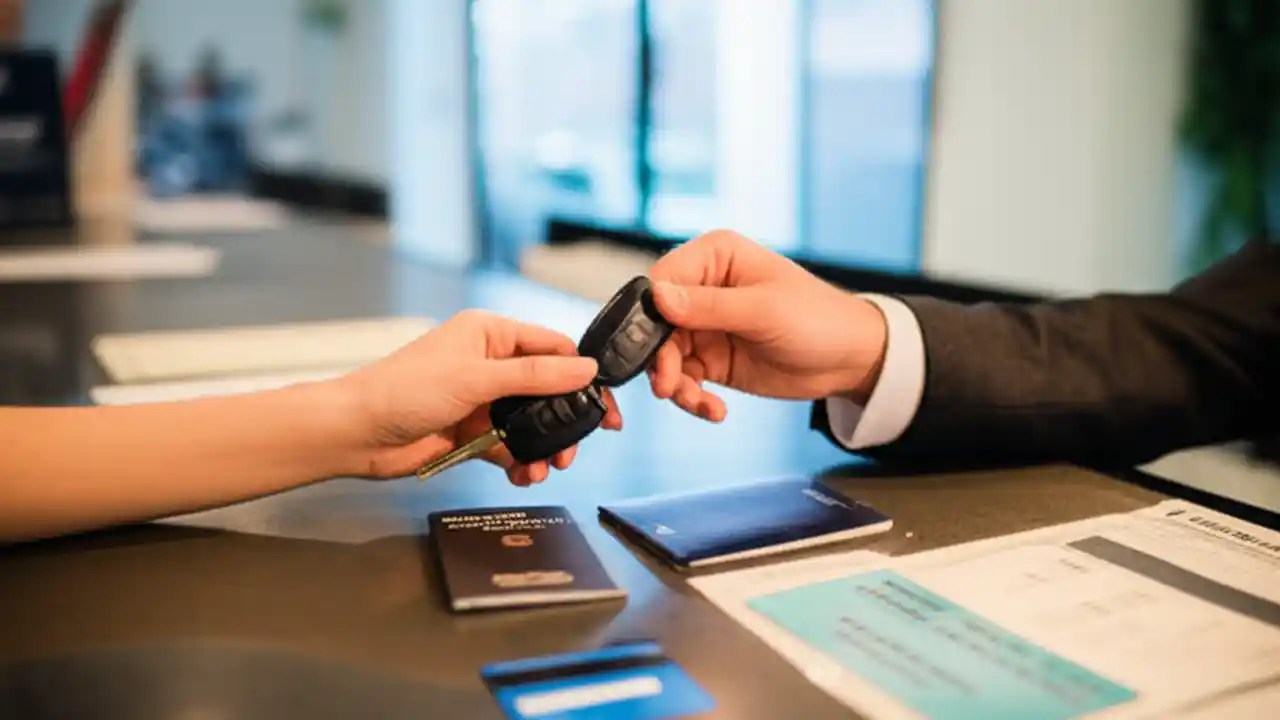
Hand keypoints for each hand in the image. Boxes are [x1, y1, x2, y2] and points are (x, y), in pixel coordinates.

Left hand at [334, 309, 621, 485]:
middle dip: (565, 419)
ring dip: (544, 446)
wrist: (357, 434)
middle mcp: (489, 364)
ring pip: (530, 423)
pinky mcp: (472, 433)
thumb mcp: (477, 378)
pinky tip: (524, 475)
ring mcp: (481, 400)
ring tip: (549, 466)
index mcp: (490, 334)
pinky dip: (520, 462)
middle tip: (580, 445)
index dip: (581, 373)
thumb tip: (586, 369)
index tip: (604, 402)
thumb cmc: (405, 390)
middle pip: (547, 389)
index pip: (551, 347)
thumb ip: (536, 376)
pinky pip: (509, 447)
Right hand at [646, 230, 887, 420]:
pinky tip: (714, 409)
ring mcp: (705, 325)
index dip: (651, 313)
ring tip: (698, 402)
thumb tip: (658, 297)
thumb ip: (709, 306)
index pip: (662, 278)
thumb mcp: (764, 311)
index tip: (654, 347)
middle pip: (656, 322)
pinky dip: (692, 397)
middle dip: (660, 358)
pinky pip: (684, 378)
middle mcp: (703, 287)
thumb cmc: (818, 319)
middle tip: (669, 387)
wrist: (849, 360)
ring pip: (665, 356)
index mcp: (715, 257)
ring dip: (675, 384)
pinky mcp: (711, 358)